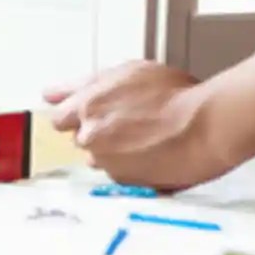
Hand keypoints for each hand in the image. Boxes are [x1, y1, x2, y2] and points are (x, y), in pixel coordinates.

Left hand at [42, 61, 232, 190]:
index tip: (88, 114)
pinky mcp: (124, 181)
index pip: (60, 118)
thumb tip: (50, 94)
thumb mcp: (126, 72)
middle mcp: (90, 135)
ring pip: (99, 157)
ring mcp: (106, 161)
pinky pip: (118, 174)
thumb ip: (82, 84)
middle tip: (127, 123)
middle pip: (80, 138)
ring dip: (112, 151)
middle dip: (96, 132)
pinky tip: (151, 153)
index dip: (77, 115)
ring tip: (143, 138)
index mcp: (87, 105)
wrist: (204, 126)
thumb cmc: (174, 95)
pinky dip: (129, 166)